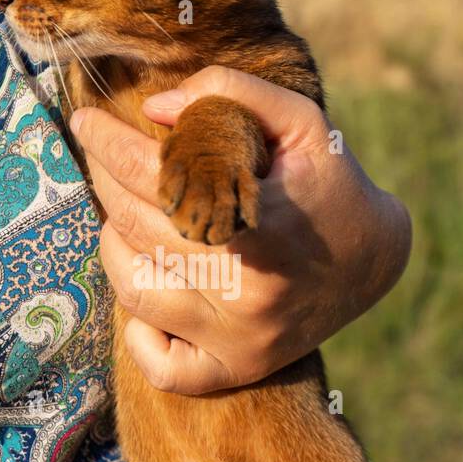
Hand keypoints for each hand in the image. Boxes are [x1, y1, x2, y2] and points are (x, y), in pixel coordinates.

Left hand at [69, 65, 411, 395]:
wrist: (375, 258)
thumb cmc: (328, 182)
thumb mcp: (299, 121)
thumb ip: (231, 94)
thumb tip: (155, 109)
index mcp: (264, 222)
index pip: (158, 177)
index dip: (110, 144)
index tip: (87, 122)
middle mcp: (249, 287)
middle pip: (139, 228)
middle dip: (106, 182)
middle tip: (101, 156)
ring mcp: (241, 336)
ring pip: (136, 293)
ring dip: (113, 246)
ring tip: (121, 216)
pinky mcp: (238, 367)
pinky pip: (164, 368)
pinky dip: (139, 336)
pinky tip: (146, 294)